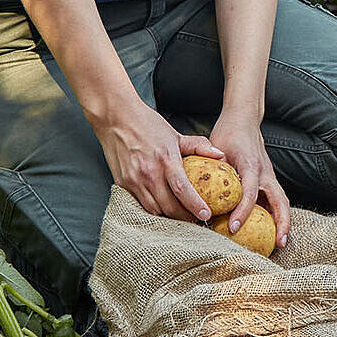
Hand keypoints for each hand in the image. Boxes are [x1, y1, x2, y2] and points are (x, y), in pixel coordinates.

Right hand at [94, 99, 224, 221]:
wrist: (116, 118)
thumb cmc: (147, 124)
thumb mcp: (175, 134)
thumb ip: (198, 146)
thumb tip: (220, 155)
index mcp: (165, 159)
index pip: (183, 190)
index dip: (195, 206)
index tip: (206, 214)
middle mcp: (149, 173)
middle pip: (169, 207)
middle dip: (184, 217)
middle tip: (195, 218)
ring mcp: (134, 180)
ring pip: (154, 211)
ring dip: (168, 216)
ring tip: (179, 214)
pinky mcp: (123, 184)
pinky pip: (140, 205)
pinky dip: (152, 209)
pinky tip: (161, 207)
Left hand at [208, 107, 290, 248]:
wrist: (244, 118)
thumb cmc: (227, 133)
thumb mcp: (215, 147)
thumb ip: (210, 168)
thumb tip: (196, 193)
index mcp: (250, 164)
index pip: (250, 192)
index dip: (242, 211)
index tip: (232, 227)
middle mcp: (265, 171)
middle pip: (280, 200)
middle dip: (281, 222)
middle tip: (277, 244)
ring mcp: (270, 174)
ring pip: (282, 200)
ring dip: (284, 221)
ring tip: (279, 243)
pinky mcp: (269, 177)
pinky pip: (276, 198)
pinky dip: (277, 214)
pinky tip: (270, 230)